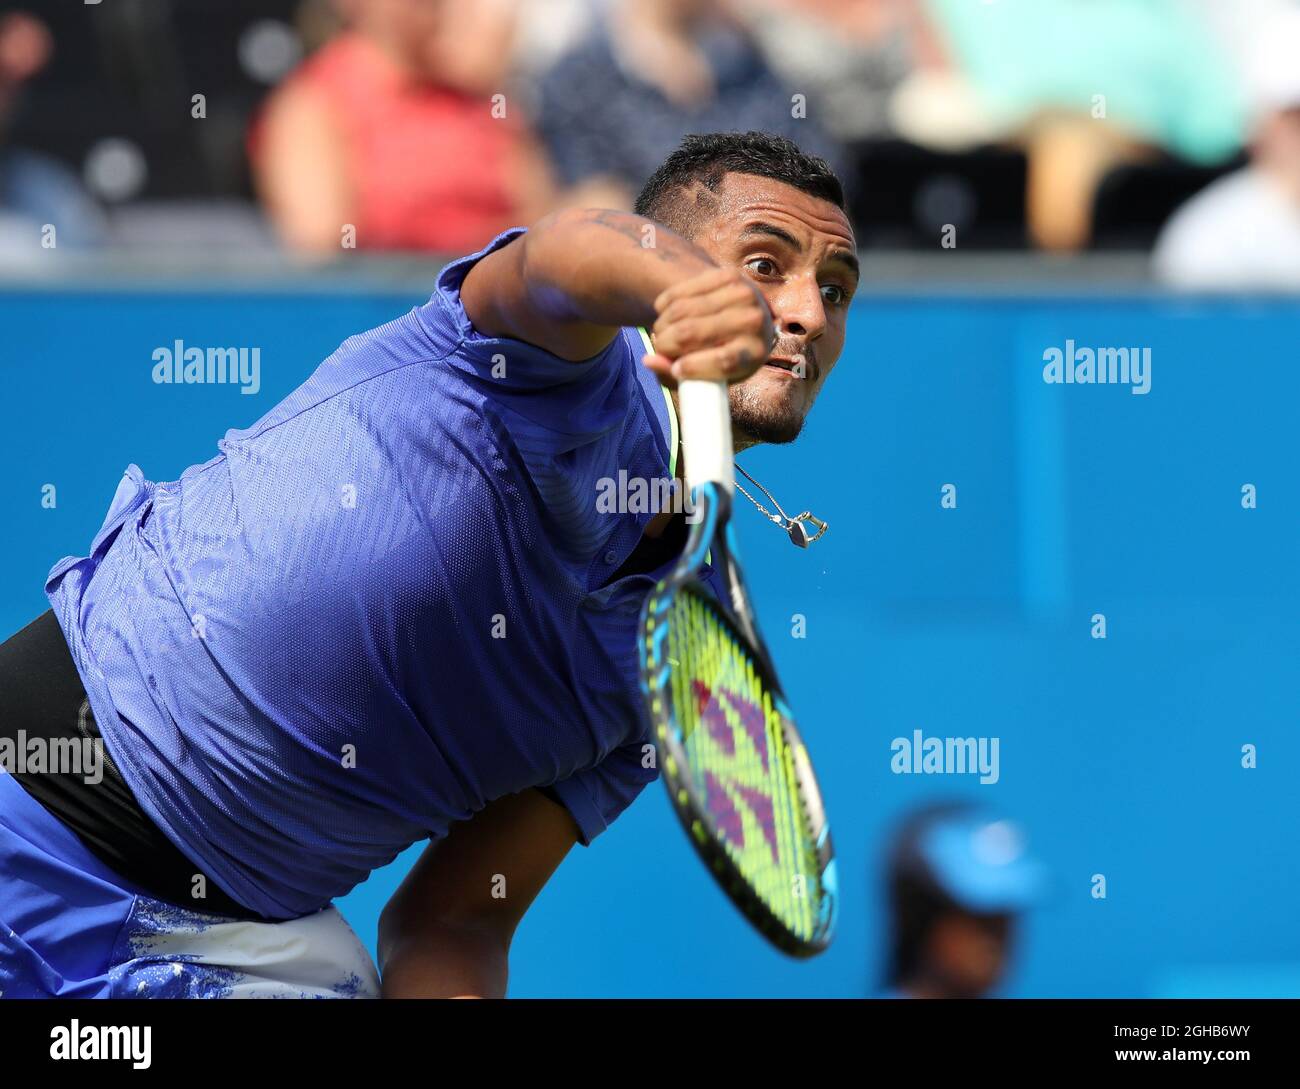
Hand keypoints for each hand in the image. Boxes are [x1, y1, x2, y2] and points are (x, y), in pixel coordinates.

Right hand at [642, 267, 774, 387]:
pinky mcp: (728, 275)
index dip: (693, 367)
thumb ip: (674, 376)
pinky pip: (679, 291)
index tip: (676, 368)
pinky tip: (665, 312)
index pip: (724, 360)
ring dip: (661, 324)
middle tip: (660, 348)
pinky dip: (664, 304)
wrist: (741, 317)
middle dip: (665, 343)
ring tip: (662, 332)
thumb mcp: (703, 377)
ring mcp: (743, 294)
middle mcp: (754, 322)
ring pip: (681, 310)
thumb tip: (648, 360)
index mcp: (754, 354)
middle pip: (693, 332)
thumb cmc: (718, 356)